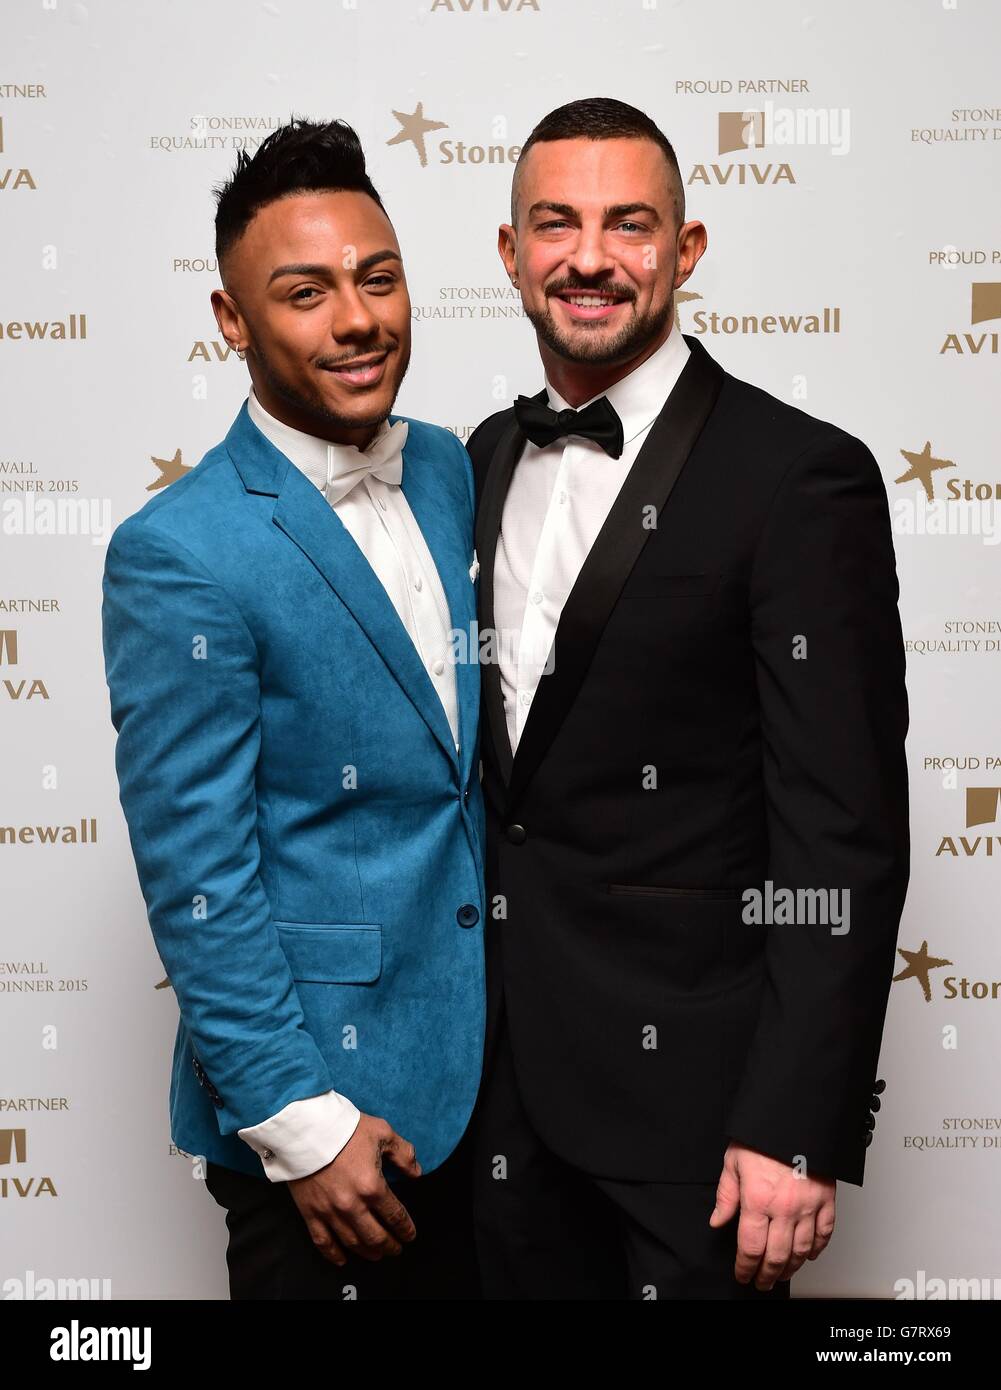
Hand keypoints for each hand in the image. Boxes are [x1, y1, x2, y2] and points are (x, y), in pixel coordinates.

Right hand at [287, 1113, 420, 1266]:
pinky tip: (343, 1259)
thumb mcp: (382, 1132)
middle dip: (390, 1246)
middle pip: (376, 1236)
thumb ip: (403, 1154)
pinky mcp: (310, 1213)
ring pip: (353, 1243)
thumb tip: (416, 1173)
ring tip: (376, 1255)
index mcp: (372, 1187)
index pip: (395, 1216)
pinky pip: (323, 1242)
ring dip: (368, 1252)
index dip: (406, 1229)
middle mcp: (352, 1206)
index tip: (410, 1235)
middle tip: (396, 1250)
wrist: (305, 1128)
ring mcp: (330, 1212)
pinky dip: (334, 1255)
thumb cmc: (345, 1128)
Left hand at [708, 1142, 835, 1289]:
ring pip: (801, 1250)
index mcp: (758, 1199)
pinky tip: (808, 1254)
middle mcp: (784, 1207)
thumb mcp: (733, 1160)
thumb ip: (726, 1194)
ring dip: (791, 1268)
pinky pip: (824, 1233)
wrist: (795, 1114)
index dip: (744, 1267)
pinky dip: (816, 1249)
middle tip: (761, 1282)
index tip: (742, 1274)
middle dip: (766, 1275)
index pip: (750, 1247)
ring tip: (782, 1274)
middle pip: (776, 1256)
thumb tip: (718, 1220)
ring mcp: (808, 1206)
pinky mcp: (827, 1199)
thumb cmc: (763, 1134)